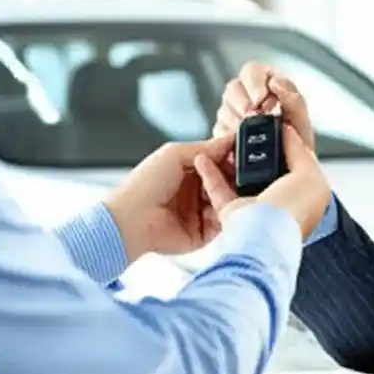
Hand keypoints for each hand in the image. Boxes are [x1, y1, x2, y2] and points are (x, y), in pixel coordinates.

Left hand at [103, 135, 235, 260]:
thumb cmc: (144, 185)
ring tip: (222, 187)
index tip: (240, 153)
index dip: (229, 158)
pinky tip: (219, 206)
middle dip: (232, 176)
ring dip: (227, 194)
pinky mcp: (200, 234)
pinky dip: (224, 215)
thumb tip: (230, 139)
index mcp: (186, 171)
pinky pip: (221, 224)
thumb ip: (206, 147)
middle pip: (224, 183)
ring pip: (226, 202)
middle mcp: (193, 192)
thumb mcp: (175, 153)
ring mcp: (197, 213)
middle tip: (237, 171)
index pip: (217, 163)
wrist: (132, 219)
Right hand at [196, 124, 330, 240]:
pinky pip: (218, 188)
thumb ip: (299, 150)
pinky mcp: (232, 212)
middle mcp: (280, 203)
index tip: (275, 126)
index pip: (295, 165)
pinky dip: (210, 173)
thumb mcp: (309, 172)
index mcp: (304, 196)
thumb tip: (288, 131)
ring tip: (227, 139)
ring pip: (240, 178)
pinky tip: (206, 157)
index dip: (287, 145)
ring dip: (232, 159)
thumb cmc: (292, 210)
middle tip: (248, 129)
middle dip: (256, 150)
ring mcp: (255, 208)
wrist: (264, 232)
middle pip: (265, 169)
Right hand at [214, 61, 313, 152]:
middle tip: (253, 117)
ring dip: (237, 121)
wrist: (287, 167)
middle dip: (243, 103)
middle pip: (233, 88)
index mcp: (267, 84)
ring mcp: (234, 113)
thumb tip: (275, 82)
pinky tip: (242, 142)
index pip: (252, 70)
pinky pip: (218, 129)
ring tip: (252, 132)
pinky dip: (230, 136)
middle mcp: (248, 96)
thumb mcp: (301, 118)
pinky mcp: (224, 131)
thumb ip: (292, 98)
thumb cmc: (297, 140)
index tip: (260, 98)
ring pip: (224, 108)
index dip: (253, 83)